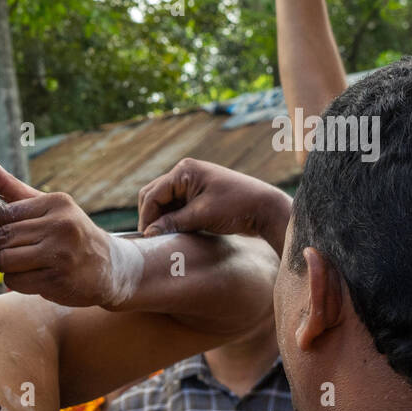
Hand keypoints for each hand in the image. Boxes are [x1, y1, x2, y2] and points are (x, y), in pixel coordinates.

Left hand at [0, 156, 123, 307]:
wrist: (111, 268)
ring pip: (6, 261)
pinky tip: (30, 277)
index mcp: (56, 203)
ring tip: (16, 264)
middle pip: (1, 238)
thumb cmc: (71, 235)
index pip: (3, 213)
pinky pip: (17, 281)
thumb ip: (16, 190)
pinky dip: (16, 282)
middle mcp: (61, 225)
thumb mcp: (49, 208)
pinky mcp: (59, 279)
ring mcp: (61, 253)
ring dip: (3, 267)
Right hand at [137, 158, 291, 255]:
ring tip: (162, 237)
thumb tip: (148, 233)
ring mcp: (190, 184)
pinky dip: (171, 219)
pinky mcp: (196, 196)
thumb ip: (172, 222)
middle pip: (154, 196)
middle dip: (151, 217)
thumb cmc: (236, 207)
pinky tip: (173, 232)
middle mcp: (184, 174)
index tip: (147, 237)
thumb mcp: (202, 215)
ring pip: (163, 203)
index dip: (147, 217)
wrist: (265, 208)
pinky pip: (175, 207)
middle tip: (151, 239)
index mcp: (184, 171)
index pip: (153, 194)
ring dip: (160, 219)